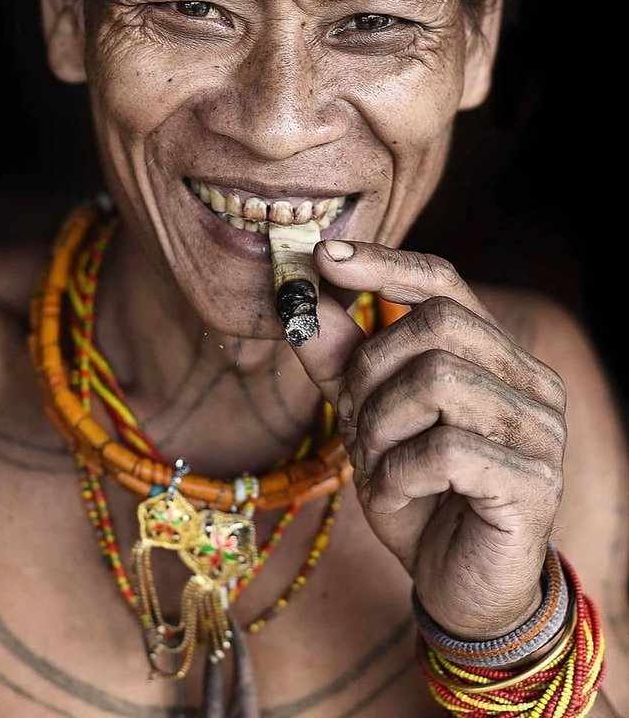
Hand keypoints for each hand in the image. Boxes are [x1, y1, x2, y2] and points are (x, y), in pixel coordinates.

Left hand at [295, 239, 566, 639]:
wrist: (460, 586)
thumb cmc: (420, 493)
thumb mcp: (367, 419)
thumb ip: (341, 359)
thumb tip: (303, 298)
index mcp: (494, 355)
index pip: (445, 280)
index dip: (384, 262)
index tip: (324, 256)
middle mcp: (529, 381)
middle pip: (435, 324)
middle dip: (370, 369)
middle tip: (353, 419)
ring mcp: (539, 430)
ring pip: (436, 380)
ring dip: (379, 426)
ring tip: (375, 463)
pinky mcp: (533, 482)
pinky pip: (444, 449)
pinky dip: (397, 472)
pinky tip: (393, 493)